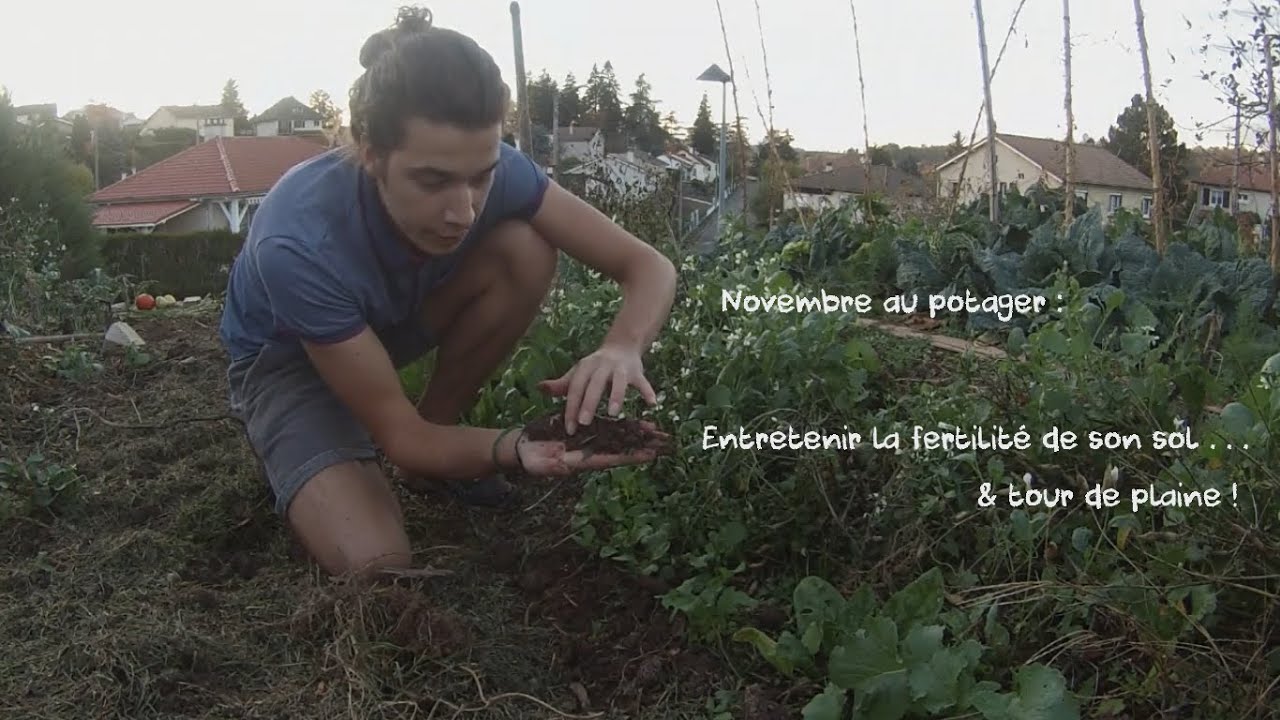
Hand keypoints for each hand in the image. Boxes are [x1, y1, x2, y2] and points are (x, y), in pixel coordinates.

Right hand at [511, 420, 672, 475]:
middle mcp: (589, 452)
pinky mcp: (583, 429)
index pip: (611, 459)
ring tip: (655, 430)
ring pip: (615, 436)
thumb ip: (553, 466)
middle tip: (663, 443)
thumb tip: (565, 467)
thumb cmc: (530, 460)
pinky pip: (605, 426)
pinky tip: (634, 421)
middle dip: (640, 446)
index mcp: (582, 462)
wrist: (522, 448)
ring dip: (634, 434)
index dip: (629, 457)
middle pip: (620, 448)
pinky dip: (620, 424)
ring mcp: (587, 440)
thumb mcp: (540, 465)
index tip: (649, 456)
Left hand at [536, 344, 656, 433]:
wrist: (621, 346)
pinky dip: (648, 392)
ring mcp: (620, 368)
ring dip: (617, 397)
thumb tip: (540, 388)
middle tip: (584, 423)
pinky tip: (652, 404)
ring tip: (614, 414)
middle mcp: (602, 366)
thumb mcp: (578, 373)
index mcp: (585, 368)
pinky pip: (643, 382)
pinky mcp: (637, 371)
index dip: (570, 407)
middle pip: (594, 385)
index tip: (568, 428)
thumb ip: (562, 384)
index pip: (575, 388)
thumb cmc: (595, 367)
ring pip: (619, 383)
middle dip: (589, 403)